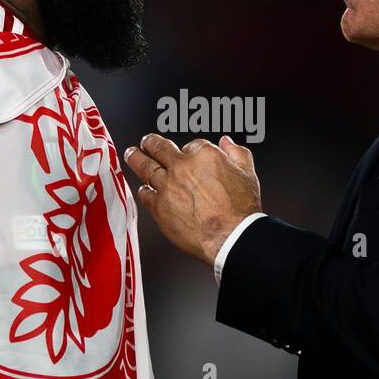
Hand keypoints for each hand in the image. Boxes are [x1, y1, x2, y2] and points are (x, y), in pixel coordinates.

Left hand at [123, 134, 261, 264]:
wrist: (231, 236)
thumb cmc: (241, 208)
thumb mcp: (247, 173)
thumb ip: (236, 153)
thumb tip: (227, 142)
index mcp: (203, 154)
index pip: (192, 145)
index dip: (191, 151)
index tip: (188, 155)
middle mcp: (181, 167)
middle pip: (159, 148)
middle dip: (150, 143)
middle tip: (145, 142)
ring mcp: (167, 186)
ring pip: (145, 167)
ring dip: (136, 158)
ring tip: (131, 154)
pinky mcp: (159, 206)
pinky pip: (145, 194)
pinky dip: (143, 190)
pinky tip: (143, 189)